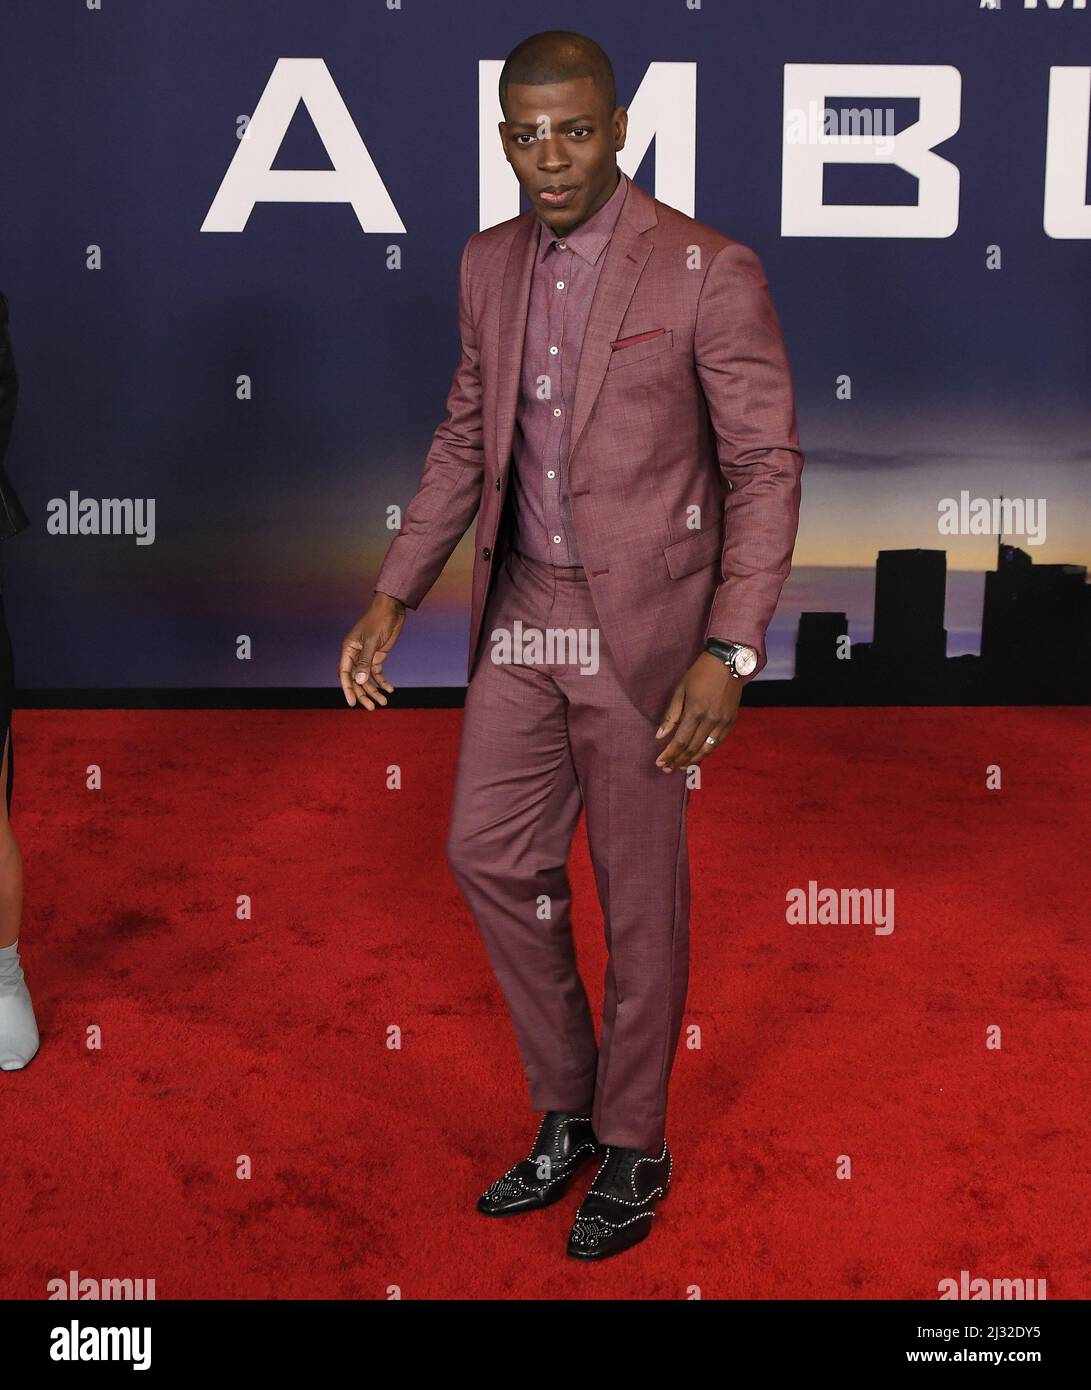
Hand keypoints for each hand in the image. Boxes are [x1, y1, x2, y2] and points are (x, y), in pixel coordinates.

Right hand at [339, 593, 405, 707]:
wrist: (392, 608)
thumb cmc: (378, 621)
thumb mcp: (372, 641)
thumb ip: (366, 661)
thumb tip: (360, 681)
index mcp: (348, 650)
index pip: (345, 674)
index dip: (348, 690)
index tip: (352, 703)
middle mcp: (355, 655)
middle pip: (356, 680)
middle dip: (363, 694)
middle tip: (372, 708)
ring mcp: (366, 656)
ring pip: (367, 679)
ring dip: (374, 690)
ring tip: (383, 702)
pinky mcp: (377, 656)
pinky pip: (377, 673)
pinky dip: (382, 682)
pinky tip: (390, 689)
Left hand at [654, 651, 743, 771]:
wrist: (728, 662)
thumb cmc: (700, 673)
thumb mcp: (681, 689)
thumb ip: (671, 714)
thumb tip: (660, 736)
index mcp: (695, 711)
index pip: (680, 741)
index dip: (669, 754)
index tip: (659, 762)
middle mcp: (710, 720)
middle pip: (692, 748)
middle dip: (678, 761)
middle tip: (666, 768)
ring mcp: (723, 722)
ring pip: (706, 749)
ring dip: (692, 760)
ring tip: (680, 767)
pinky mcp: (731, 721)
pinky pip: (718, 742)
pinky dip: (706, 752)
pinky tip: (697, 756)